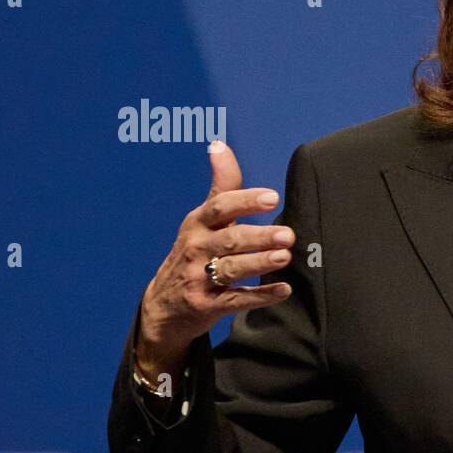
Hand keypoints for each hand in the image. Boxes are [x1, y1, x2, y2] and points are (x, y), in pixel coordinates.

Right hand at [135, 141, 294, 377]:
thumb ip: (221, 187)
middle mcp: (195, 249)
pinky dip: (260, 296)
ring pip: (232, 270)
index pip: (220, 207)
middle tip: (288, 235)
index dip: (245, 201)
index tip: (272, 198)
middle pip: (229, 239)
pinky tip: (283, 290)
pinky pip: (236, 300)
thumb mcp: (201, 220)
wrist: (163, 307)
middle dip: (259, 236)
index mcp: (197, 224)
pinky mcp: (206, 306)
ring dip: (260, 263)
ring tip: (285, 257)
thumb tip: (219, 145)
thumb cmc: (193, 254)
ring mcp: (198, 279)